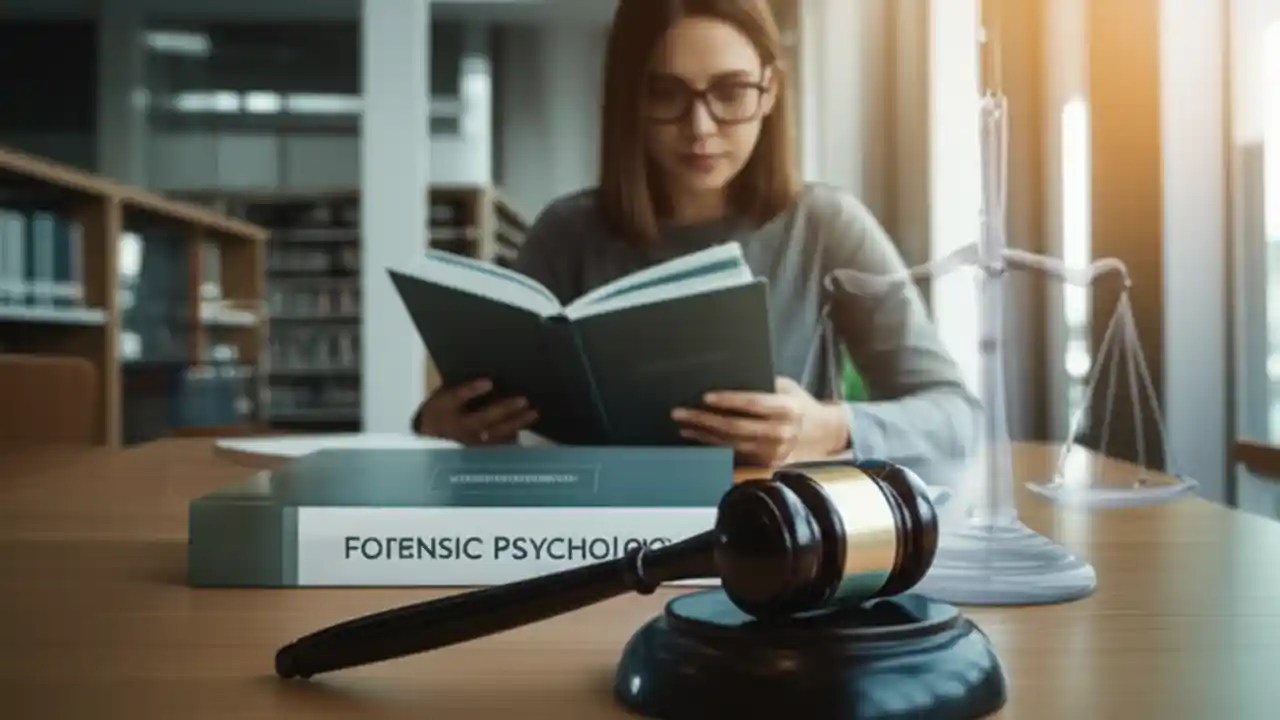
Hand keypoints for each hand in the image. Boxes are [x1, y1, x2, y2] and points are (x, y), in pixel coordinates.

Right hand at [415, 378, 537, 444]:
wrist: (431, 438)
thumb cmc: (441, 410)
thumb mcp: (443, 396)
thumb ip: (462, 389)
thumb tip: (489, 380)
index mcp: (447, 409)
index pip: (457, 398)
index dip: (471, 390)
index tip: (489, 382)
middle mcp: (461, 428)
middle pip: (483, 419)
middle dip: (503, 410)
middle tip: (523, 400)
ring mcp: (473, 442)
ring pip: (496, 434)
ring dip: (515, 424)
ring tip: (533, 413)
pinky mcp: (482, 451)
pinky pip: (501, 445)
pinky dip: (515, 435)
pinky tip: (528, 425)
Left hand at [672, 377, 849, 466]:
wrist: (820, 432)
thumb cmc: (797, 403)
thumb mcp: (787, 386)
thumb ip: (763, 383)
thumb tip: (726, 377)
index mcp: (787, 408)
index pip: (754, 404)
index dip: (728, 400)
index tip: (705, 397)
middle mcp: (781, 432)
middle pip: (736, 427)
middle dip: (705, 419)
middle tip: (681, 412)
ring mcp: (774, 452)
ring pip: (731, 444)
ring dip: (703, 435)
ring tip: (683, 426)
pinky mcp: (766, 464)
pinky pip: (735, 455)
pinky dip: (713, 446)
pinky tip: (698, 438)